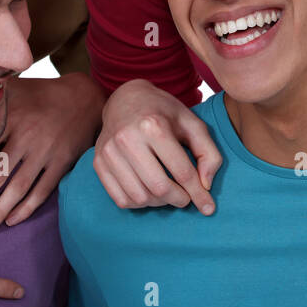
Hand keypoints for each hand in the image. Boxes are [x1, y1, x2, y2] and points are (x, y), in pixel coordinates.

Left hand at [0, 73, 103, 231]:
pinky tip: (12, 220)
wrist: (83, 97)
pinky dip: (27, 207)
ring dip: (0, 210)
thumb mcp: (14, 88)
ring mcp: (46, 151)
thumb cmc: (40, 94)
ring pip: (19, 187)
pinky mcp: (62, 162)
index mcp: (11, 118)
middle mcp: (27, 135)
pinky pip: (42, 190)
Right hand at [92, 78, 221, 214]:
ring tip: (169, 194)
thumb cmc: (164, 113)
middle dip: (179, 199)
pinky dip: (139, 203)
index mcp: (154, 125)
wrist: (126, 99)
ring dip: (160, 203)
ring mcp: (109, 151)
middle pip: (159, 188)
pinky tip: (149, 193)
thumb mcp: (193, 123)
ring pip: (139, 197)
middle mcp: (127, 138)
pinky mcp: (98, 163)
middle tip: (186, 198)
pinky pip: (121, 199)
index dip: (198, 193)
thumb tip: (206, 185)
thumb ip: (208, 152)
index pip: (182, 171)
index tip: (208, 207)